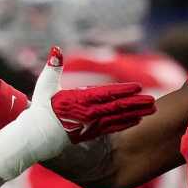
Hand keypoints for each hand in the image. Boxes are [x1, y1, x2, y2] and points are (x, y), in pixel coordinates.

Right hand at [38, 47, 155, 143]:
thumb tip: (56, 49)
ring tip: (152, 110)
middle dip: (136, 104)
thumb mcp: (44, 85)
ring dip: (135, 114)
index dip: (122, 91)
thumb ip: (53, 67)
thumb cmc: (39, 109)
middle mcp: (87, 114)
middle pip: (116, 108)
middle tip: (154, 102)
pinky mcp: (90, 133)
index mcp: (78, 101)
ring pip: (117, 119)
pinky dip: (125, 123)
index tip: (138, 87)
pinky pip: (112, 128)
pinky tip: (137, 120)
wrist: (33, 137)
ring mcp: (90, 125)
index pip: (105, 95)